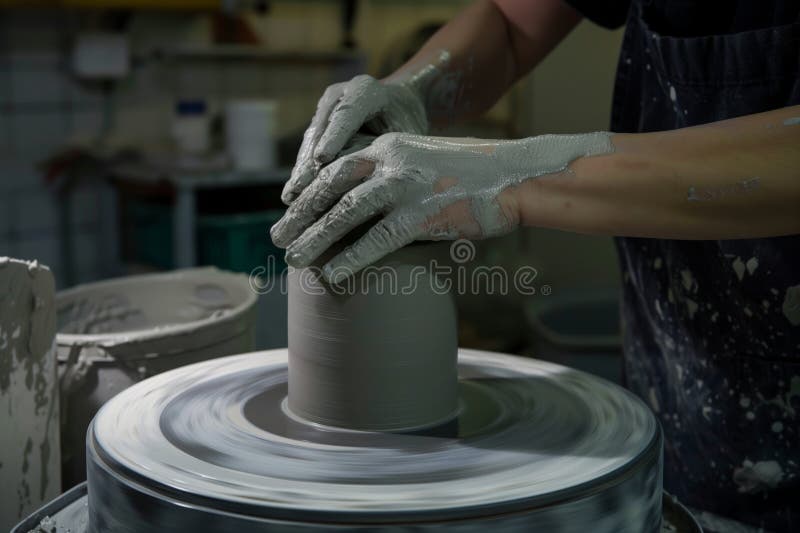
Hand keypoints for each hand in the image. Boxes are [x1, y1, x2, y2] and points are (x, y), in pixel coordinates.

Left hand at [271, 131, 612, 282]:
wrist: (516, 176)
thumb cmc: (473, 175)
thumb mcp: (426, 161)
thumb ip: (395, 176)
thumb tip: (369, 207)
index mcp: (389, 144)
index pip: (336, 166)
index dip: (309, 191)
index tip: (290, 210)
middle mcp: (391, 160)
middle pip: (331, 187)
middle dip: (301, 215)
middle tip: (277, 237)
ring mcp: (406, 186)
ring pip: (346, 214)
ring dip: (316, 238)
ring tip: (294, 259)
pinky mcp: (423, 214)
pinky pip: (377, 240)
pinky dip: (351, 259)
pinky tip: (332, 276)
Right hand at [281, 74, 427, 203]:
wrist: (399, 105)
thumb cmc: (408, 123)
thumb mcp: (407, 135)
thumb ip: (390, 152)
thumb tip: (374, 186)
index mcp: (366, 90)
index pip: (348, 112)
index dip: (334, 135)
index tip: (321, 158)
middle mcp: (339, 95)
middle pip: (322, 129)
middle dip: (310, 160)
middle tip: (300, 187)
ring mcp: (324, 110)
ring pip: (310, 142)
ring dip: (301, 170)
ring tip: (291, 197)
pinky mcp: (318, 126)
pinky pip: (308, 151)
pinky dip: (303, 172)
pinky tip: (294, 196)